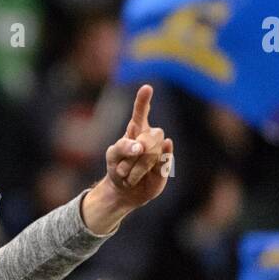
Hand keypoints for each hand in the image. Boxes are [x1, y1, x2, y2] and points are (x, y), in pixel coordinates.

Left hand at [82, 86, 172, 234]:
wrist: (124, 191)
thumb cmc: (117, 168)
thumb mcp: (112, 156)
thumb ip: (123, 147)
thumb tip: (141, 146)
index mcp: (135, 130)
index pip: (141, 112)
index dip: (144, 100)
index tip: (147, 88)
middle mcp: (149, 137)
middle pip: (152, 134)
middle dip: (138, 150)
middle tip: (124, 167)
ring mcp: (159, 150)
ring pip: (155, 151)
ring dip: (137, 167)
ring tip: (128, 176)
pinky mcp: (165, 165)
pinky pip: (166, 160)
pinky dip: (159, 163)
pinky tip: (156, 165)